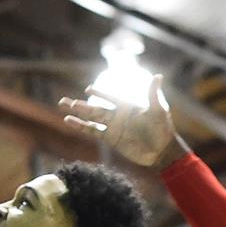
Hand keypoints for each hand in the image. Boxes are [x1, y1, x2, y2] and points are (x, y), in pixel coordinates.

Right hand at [59, 76, 183, 169]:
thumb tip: (157, 76)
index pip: (110, 97)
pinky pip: (93, 131)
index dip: (100, 93)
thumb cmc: (162, 128)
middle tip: (64, 101)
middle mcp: (118, 116)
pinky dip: (82, 127)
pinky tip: (70, 122)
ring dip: (78, 114)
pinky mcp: (111, 139)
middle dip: (80, 105)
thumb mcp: (158, 109)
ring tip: (63, 109)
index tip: (88, 90)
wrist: (161, 151)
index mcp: (127, 106)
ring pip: (91, 119)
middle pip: (95, 108)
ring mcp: (113, 127)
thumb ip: (153, 93)